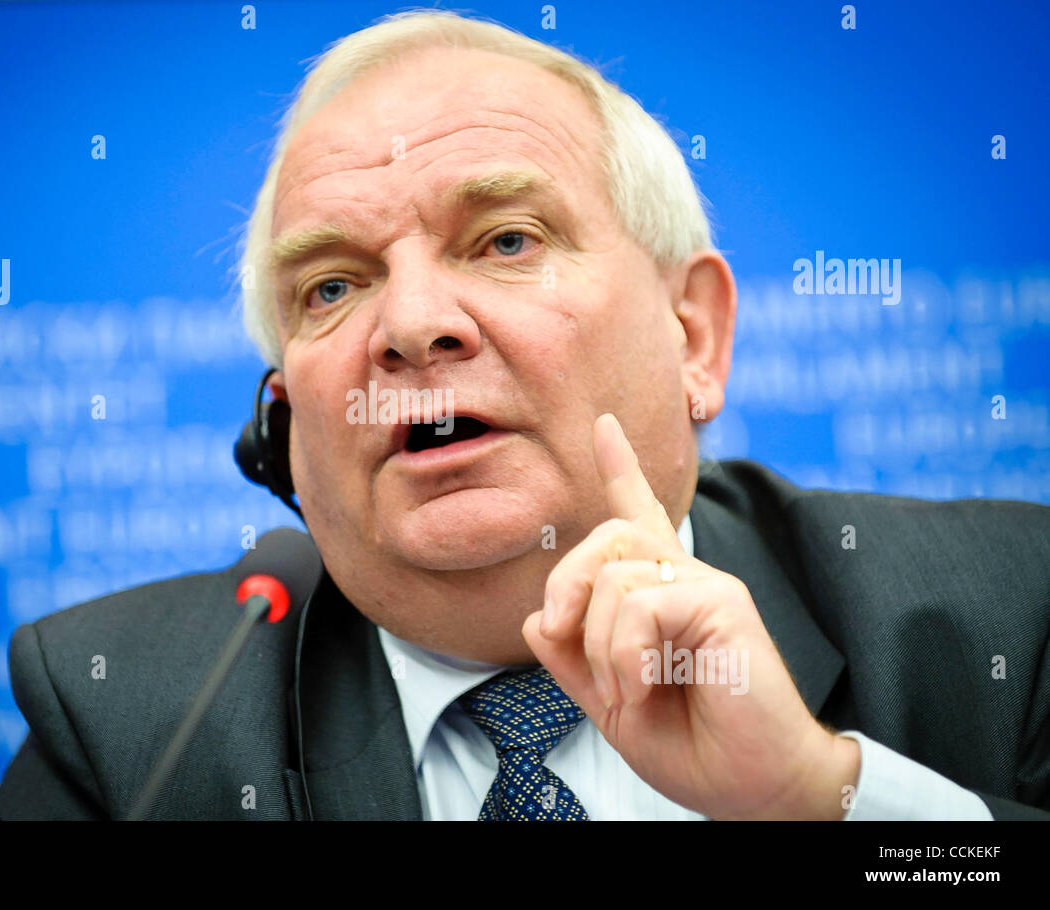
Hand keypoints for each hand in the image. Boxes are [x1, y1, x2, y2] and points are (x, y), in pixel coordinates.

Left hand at [522, 413, 860, 819]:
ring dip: (600, 645)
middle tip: (559, 633)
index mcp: (659, 597)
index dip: (621, 468)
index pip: (637, 518)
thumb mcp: (612, 702)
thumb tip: (537, 619)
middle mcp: (684, 579)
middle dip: (564, 582)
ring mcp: (706, 585)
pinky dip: (626, 655)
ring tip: (628, 690)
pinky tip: (646, 686)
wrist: (754, 789)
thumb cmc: (694, 746)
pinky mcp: (723, 601)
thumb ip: (574, 659)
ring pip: (614, 573)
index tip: (604, 425)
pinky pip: (640, 604)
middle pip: (605, 537)